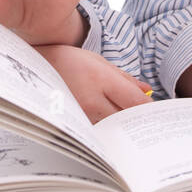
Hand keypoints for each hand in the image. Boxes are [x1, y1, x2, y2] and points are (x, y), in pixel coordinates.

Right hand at [35, 44, 153, 123]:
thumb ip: (125, 78)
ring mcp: (80, 114)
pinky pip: (97, 131)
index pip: (135, 102)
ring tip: (130, 126)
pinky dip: (107, 130)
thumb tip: (146, 90)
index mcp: (101, 79)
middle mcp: (91, 99)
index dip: (149, 110)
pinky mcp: (73, 124)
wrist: (34, 66)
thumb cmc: (68, 60)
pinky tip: (111, 129)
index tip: (157, 113)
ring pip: (112, 128)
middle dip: (138, 121)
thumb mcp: (98, 61)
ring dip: (123, 127)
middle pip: (126, 119)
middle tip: (148, 122)